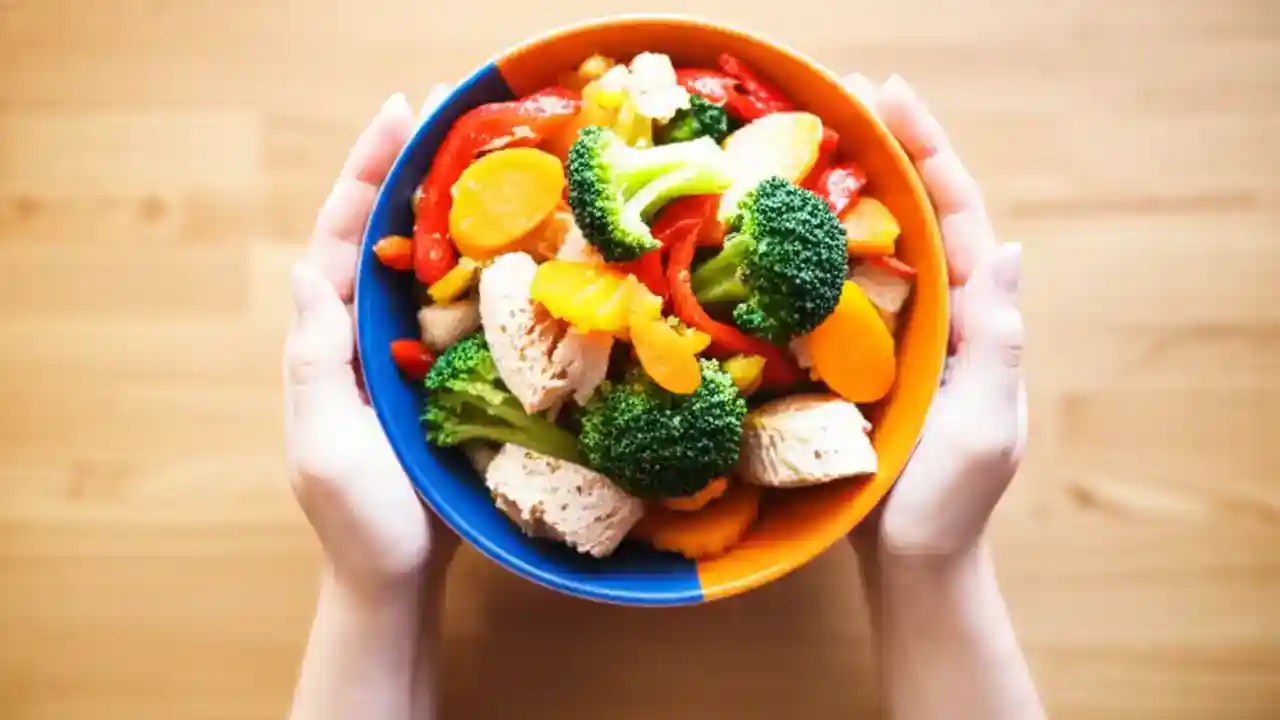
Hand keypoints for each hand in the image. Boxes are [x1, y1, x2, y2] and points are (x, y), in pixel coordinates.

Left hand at [283, 90, 457, 592]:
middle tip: (453, 108)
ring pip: (425, 262)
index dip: (366, 173)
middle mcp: (365, 333)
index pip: (341, 238)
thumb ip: (314, 361)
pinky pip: (463, 306)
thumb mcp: (323, 444)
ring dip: (451, 204)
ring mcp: (407, 352)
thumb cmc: (359, 520)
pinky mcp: (446, 375)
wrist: (398, 579)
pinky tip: (521, 236)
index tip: (400, 116)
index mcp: (328, 340)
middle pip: (384, 233)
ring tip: (490, 151)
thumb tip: (309, 268)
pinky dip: (485, 263)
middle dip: (411, 167)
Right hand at [848, 75, 1025, 563]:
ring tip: (809, 138)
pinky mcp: (857, 362)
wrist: (908, 564)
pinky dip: (816, 251)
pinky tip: (781, 226)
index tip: (887, 97)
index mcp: (975, 321)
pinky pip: (838, 292)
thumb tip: (1008, 250)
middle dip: (887, 151)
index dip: (927, 154)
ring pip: (874, 248)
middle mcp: (938, 316)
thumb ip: (995, 342)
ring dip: (848, 190)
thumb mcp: (986, 424)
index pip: (956, 219)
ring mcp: (897, 337)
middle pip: (916, 217)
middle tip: (841, 96)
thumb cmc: (949, 503)